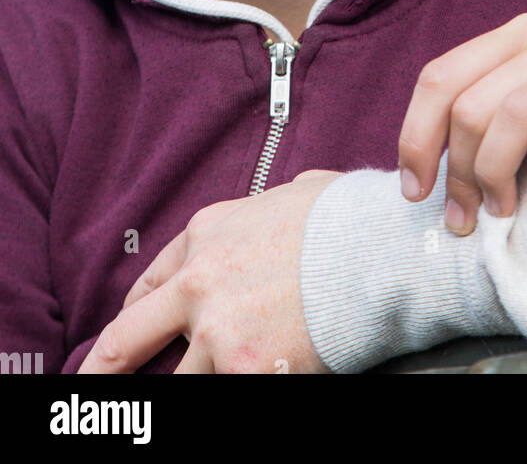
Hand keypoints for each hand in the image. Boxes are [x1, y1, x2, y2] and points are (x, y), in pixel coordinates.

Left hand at [77, 170, 340, 373]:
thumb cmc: (346, 217)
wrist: (378, 247)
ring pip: (177, 382)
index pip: (150, 284)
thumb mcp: (289, 194)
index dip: (136, 316)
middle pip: (127, 340)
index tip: (126, 337)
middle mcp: (199, 285)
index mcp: (205, 235)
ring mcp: (217, 334)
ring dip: (187, 382)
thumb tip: (281, 213)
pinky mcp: (247, 371)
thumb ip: (263, 215)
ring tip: (208, 375)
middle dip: (101, 370)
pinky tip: (247, 380)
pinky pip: (222, 393)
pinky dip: (229, 388)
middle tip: (85, 388)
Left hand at [398, 14, 526, 235]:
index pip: (442, 76)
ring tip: (504, 210)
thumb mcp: (521, 126)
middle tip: (466, 218)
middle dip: (459, 171)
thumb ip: (477, 124)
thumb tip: (416, 174)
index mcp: (520, 35)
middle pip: (474, 102)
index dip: (416, 137)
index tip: (415, 193)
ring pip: (519, 110)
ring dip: (498, 173)